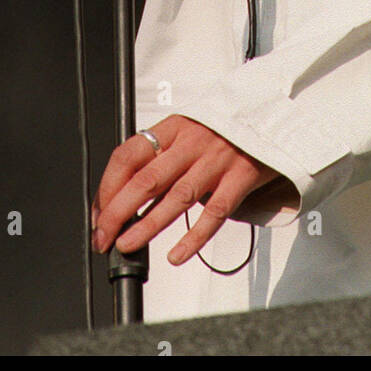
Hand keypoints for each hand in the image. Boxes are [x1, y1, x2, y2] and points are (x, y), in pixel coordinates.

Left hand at [91, 115, 278, 265]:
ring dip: (147, 226)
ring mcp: (217, 161)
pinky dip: (193, 238)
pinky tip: (176, 254)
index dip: (108, 187)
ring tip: (129, 245)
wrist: (271, 115)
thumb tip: (123, 195)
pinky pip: (213, 213)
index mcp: (173, 127)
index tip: (99, 213)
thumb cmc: (223, 128)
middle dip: (118, 212)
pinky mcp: (241, 178)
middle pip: (146, 180)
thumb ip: (161, 156)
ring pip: (175, 198)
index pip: (129, 155)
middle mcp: (192, 142)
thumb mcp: (187, 130)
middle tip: (104, 236)